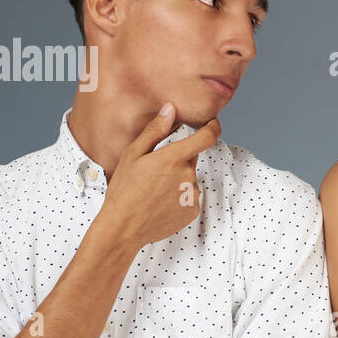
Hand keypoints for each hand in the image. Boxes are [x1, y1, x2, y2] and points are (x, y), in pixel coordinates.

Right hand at [97, 104, 221, 252]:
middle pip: (191, 159)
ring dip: (177, 180)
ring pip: (189, 179)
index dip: (213, 127)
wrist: (123, 228)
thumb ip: (155, 130)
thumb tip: (171, 109)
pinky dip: (178, 197)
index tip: (213, 123)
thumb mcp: (133, 154)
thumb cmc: (124, 189)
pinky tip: (160, 203)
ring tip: (154, 191)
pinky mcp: (193, 210)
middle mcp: (188, 175)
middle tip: (154, 172)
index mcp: (174, 158)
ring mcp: (192, 194)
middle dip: (177, 160)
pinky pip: (189, 196)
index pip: (207, 137)